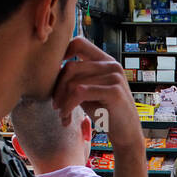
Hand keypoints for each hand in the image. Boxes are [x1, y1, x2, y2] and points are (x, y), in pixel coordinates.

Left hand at [52, 37, 143, 156]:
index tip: (53, 74)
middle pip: (71, 66)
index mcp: (105, 61)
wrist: (126, 133)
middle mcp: (112, 65)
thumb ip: (76, 78)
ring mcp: (114, 77)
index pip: (79, 43)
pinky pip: (79, 92)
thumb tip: (50, 71)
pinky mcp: (113, 91)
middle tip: (55, 105)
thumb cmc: (105, 112)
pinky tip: (66, 117)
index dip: (63, 53)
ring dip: (62, 101)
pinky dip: (68, 106)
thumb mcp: (89, 91)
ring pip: (73, 82)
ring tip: (63, 115)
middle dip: (57, 88)